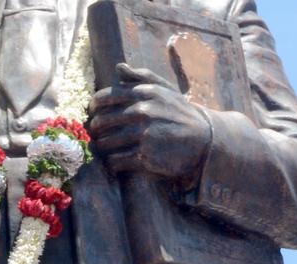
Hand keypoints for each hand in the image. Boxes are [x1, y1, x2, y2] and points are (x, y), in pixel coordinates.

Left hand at [88, 63, 211, 179]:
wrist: (203, 138)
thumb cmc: (179, 112)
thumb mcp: (165, 89)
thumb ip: (141, 76)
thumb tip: (118, 67)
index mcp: (143, 93)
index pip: (104, 98)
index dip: (93, 107)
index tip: (93, 114)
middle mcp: (142, 112)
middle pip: (101, 122)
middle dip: (94, 130)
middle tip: (96, 134)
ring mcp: (143, 134)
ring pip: (105, 143)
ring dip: (101, 147)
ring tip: (103, 148)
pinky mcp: (145, 155)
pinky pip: (115, 161)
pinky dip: (112, 163)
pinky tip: (116, 161)